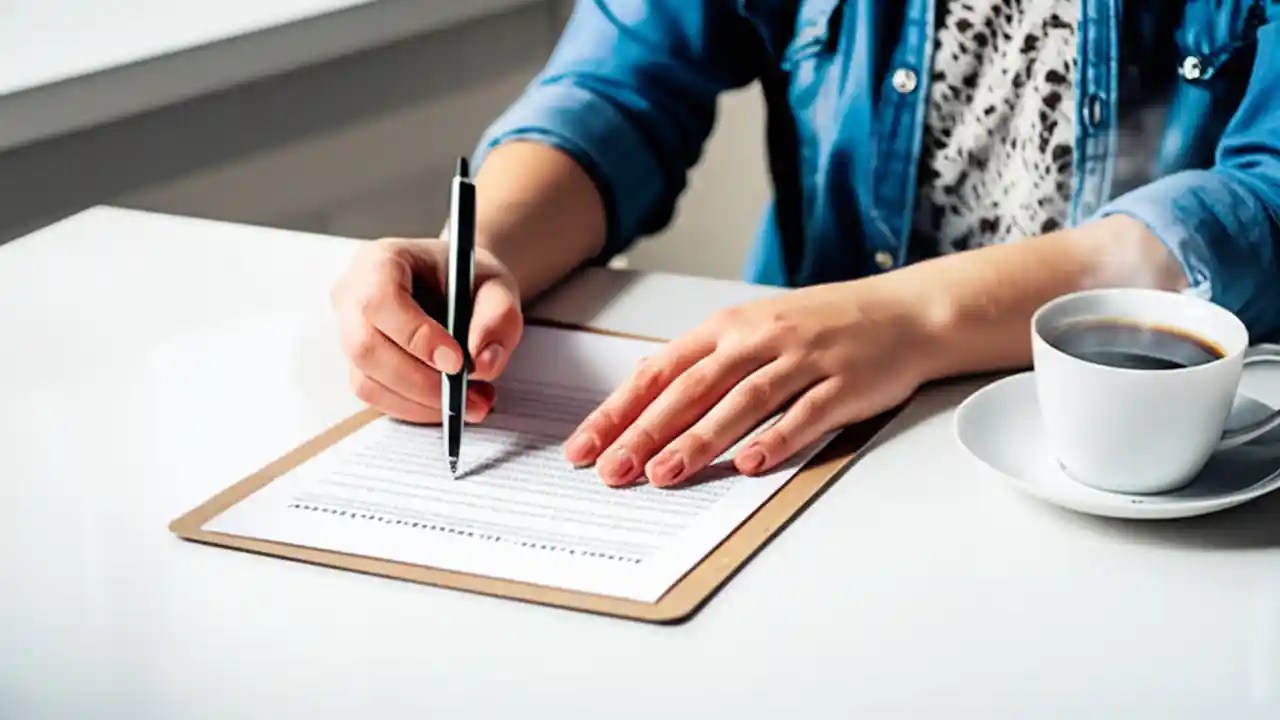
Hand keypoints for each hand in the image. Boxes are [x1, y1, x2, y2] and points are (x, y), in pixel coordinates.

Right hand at [330, 237, 522, 423]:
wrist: (457, 286)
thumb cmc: (468, 279)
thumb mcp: (497, 285)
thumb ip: (498, 317)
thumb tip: (483, 363)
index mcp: (380, 261)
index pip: (380, 300)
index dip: (415, 336)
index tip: (456, 362)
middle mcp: (353, 296)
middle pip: (365, 348)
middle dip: (420, 382)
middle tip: (468, 396)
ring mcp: (349, 333)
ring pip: (368, 382)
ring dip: (422, 403)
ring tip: (472, 402)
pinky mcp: (359, 365)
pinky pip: (378, 398)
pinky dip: (417, 408)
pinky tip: (452, 402)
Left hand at [563, 279, 934, 486]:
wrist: (904, 312)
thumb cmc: (821, 327)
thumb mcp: (755, 330)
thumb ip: (704, 363)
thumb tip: (645, 394)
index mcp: (728, 329)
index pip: (660, 371)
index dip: (620, 410)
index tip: (586, 446)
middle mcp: (759, 340)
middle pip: (691, 389)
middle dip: (646, 432)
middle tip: (613, 471)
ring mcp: (803, 360)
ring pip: (741, 402)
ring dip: (701, 440)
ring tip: (665, 473)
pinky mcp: (844, 384)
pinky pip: (806, 414)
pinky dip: (777, 438)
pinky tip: (750, 464)